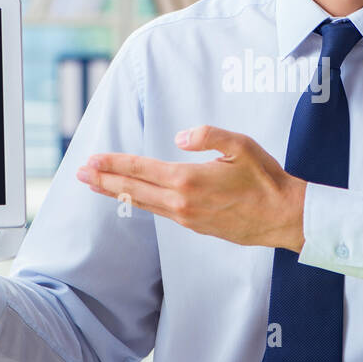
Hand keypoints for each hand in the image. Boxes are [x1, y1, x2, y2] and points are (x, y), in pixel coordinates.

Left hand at [75, 125, 306, 251]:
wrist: (283, 217)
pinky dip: (140, 202)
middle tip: (79, 173)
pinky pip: (159, 212)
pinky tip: (133, 197)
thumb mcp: (242, 146)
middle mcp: (182, 202)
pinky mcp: (195, 226)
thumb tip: (180, 137)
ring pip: (143, 203)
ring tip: (96, 185)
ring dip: (117, 192)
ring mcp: (187, 217)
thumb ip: (209, 135)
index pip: (141, 169)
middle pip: (134, 189)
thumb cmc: (266, 179)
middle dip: (104, 180)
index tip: (91, 160)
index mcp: (188, 180)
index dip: (114, 163)